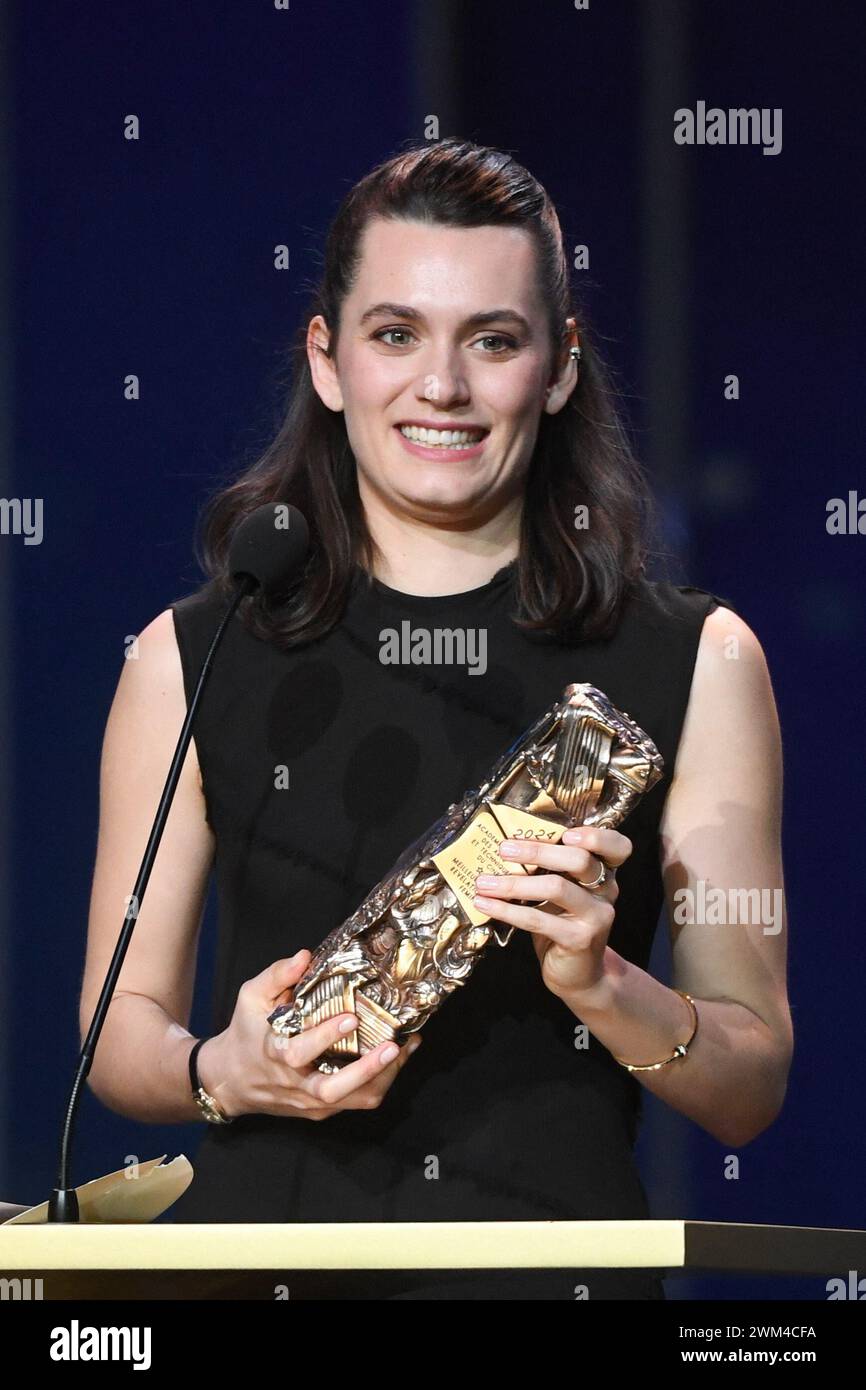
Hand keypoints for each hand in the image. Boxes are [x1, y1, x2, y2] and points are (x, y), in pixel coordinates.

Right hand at [197, 950, 420, 1120]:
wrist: (230, 1081)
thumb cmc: (246, 1034)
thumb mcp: (251, 999)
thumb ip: (277, 976)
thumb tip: (304, 956)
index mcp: (275, 1055)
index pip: (299, 1053)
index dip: (325, 1037)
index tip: (350, 1018)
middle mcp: (295, 1084)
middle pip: (333, 1090)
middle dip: (367, 1070)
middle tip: (393, 1046)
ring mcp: (310, 1102)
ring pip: (353, 1101)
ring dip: (384, 1077)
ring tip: (406, 1048)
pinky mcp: (322, 1110)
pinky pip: (356, 1101)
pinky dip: (380, 1081)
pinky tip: (398, 1057)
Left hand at [472, 826, 632, 1000]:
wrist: (579, 976)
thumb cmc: (562, 926)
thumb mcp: (561, 894)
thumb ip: (549, 871)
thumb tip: (505, 847)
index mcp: (604, 874)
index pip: (618, 847)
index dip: (597, 836)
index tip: (566, 833)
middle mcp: (606, 891)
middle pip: (580, 860)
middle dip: (538, 851)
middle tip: (504, 849)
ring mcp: (595, 916)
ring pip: (556, 887)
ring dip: (514, 882)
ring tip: (484, 882)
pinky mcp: (579, 939)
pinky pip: (537, 919)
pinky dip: (507, 909)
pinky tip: (485, 904)